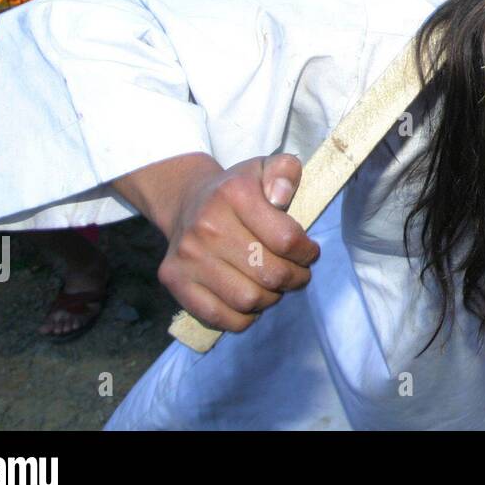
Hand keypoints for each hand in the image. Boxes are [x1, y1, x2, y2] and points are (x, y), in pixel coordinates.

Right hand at [116, 152, 318, 331]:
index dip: (307, 252)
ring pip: (248, 299)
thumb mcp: (266, 167)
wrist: (187, 200)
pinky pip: (219, 316)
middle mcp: (207, 226)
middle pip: (270, 273)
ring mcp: (187, 256)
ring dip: (271, 298)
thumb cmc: (238, 189)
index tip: (309, 252)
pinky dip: (243, 317)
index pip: (286, 239)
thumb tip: (280, 196)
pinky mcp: (174, 280)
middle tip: (298, 274)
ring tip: (274, 286)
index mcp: (234, 194)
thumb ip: (285, 172)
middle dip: (295, 278)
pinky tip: (251, 302)